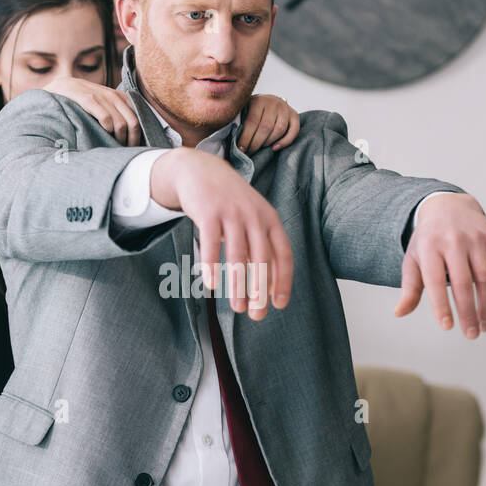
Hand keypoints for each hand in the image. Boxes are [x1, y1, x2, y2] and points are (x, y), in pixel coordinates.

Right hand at [43, 78, 140, 145]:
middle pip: (133, 124)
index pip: (140, 119)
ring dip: (119, 139)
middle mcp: (115, 97)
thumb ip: (119, 114)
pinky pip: (106, 118)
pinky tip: (103, 133)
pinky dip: (107, 129)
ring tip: (113, 147)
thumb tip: (134, 136)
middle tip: (124, 152)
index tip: (135, 148)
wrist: (63, 87)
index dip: (139, 136)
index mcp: (122, 98)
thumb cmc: (86, 101)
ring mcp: (102, 97)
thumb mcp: (105, 103)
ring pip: (121, 124)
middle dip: (131, 141)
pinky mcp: (89, 99)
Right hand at [151, 148, 293, 319]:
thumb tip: (266, 287)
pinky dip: (212, 265)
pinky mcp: (208, 211)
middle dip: (260, 290)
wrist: (201, 171)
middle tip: (257, 315)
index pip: (283, 255)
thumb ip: (260, 248)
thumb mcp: (252, 220)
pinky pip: (210, 243)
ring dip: (238, 285)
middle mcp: (254, 216)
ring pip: (238, 255)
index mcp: (270, 220)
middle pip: (262, 259)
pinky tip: (211, 285)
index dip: (283, 281)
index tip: (278, 304)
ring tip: (237, 308)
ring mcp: (231, 212)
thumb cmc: (230, 203)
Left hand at [238, 94, 299, 153]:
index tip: (241, 150)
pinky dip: (285, 142)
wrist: (269, 102)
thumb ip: (238, 123)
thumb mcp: (244, 111)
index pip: (252, 122)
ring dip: (268, 143)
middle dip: (256, 144)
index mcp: (258, 100)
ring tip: (260, 149)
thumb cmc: (253, 111)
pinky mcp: (294, 115)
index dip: (246, 138)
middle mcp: (273, 102)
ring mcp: (285, 108)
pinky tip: (274, 148)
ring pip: (279, 130)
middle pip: (265, 127)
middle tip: (249, 153)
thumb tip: (230, 145)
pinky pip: (294, 131)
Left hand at [395, 193, 485, 336]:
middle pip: (463, 283)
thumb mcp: (414, 259)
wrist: (448, 206)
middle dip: (468, 312)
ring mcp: (475, 238)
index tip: (447, 327)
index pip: (434, 281)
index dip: (441, 305)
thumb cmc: (428, 241)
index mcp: (429, 248)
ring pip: (485, 277)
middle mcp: (453, 241)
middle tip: (472, 335)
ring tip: (485, 327)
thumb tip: (399, 313)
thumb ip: (410, 287)